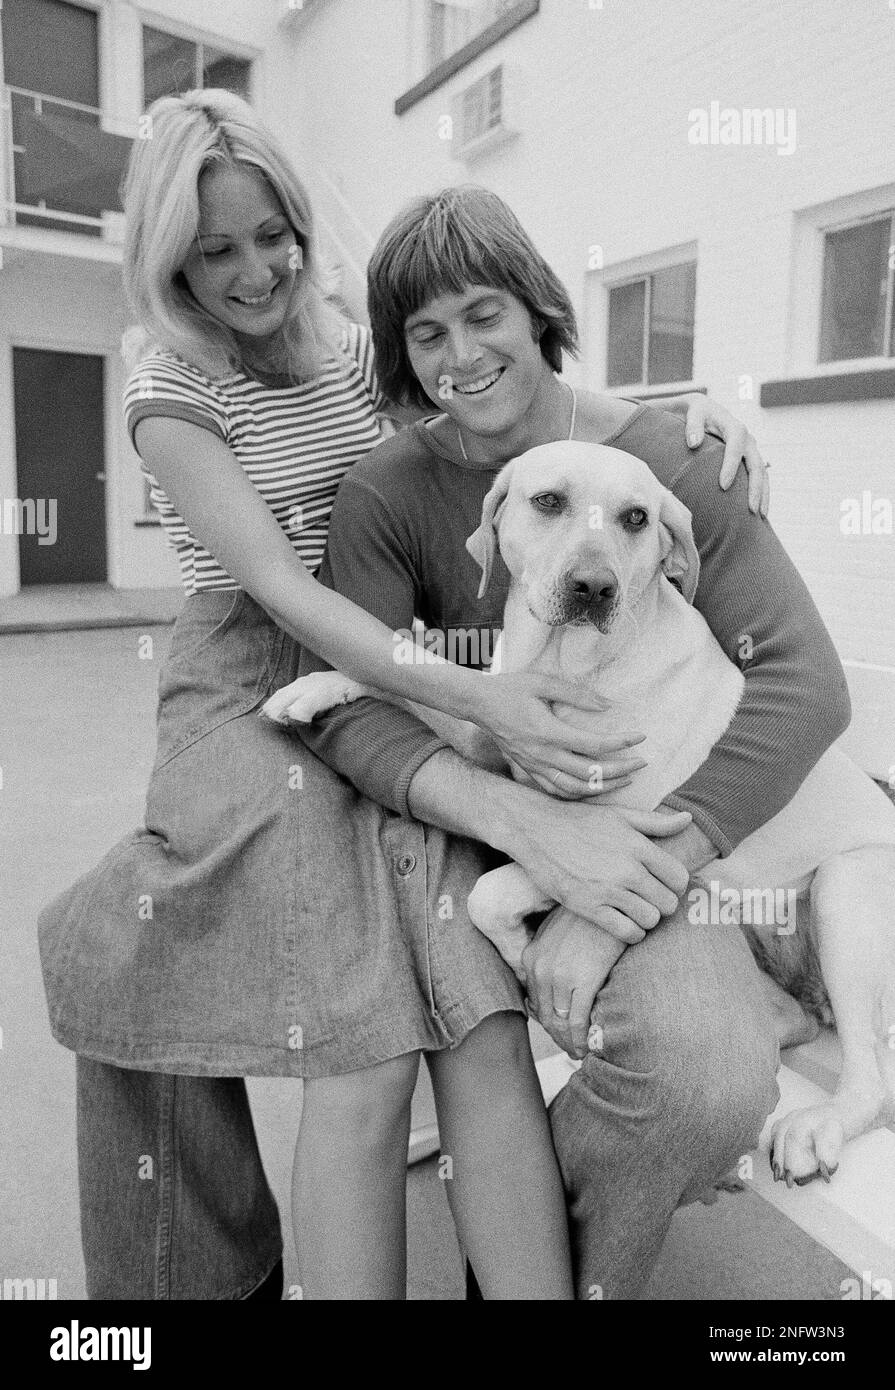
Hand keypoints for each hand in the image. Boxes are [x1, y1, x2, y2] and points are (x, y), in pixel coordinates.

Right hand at [472, 669, 647, 797]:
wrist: (478, 704)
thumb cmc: (510, 688)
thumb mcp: (543, 682)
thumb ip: (577, 694)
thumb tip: (607, 705)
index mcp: (549, 732)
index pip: (595, 745)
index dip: (622, 742)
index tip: (640, 736)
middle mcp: (543, 755)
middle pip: (590, 771)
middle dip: (621, 769)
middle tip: (641, 763)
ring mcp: (534, 766)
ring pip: (575, 788)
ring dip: (603, 787)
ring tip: (625, 780)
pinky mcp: (528, 770)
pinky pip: (556, 790)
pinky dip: (578, 794)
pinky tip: (593, 788)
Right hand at [506, 797, 690, 942]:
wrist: (535, 829)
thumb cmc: (579, 821)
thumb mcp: (619, 815)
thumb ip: (656, 822)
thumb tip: (690, 819)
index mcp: (638, 846)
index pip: (679, 878)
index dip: (674, 884)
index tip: (662, 884)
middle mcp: (627, 869)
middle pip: (668, 903)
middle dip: (661, 904)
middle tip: (648, 900)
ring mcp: (608, 890)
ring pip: (650, 920)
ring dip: (646, 920)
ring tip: (635, 911)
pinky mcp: (588, 907)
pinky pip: (626, 932)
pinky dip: (631, 933)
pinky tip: (624, 924)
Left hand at [522, 907, 626, 1057]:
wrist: (612, 900)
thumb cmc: (590, 917)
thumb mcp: (559, 933)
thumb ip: (550, 956)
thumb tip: (554, 989)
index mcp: (531, 957)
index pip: (535, 1002)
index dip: (548, 1023)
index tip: (561, 1034)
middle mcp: (540, 967)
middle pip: (546, 1015)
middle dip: (558, 1037)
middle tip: (571, 1049)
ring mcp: (560, 975)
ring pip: (561, 1022)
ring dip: (569, 1042)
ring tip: (580, 1051)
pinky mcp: (584, 979)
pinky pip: (579, 1020)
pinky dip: (582, 1038)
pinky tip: (589, 1046)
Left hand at [680, 394, 768, 516]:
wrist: (706, 410)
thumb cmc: (697, 413)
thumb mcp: (693, 414)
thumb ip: (693, 426)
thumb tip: (693, 443)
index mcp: (734, 427)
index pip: (736, 446)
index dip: (730, 466)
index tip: (723, 485)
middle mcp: (748, 439)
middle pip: (756, 464)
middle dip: (755, 487)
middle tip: (751, 509)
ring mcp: (751, 450)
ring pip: (762, 473)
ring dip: (763, 494)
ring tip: (761, 516)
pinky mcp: (750, 459)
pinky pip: (760, 477)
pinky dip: (762, 493)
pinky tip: (760, 511)